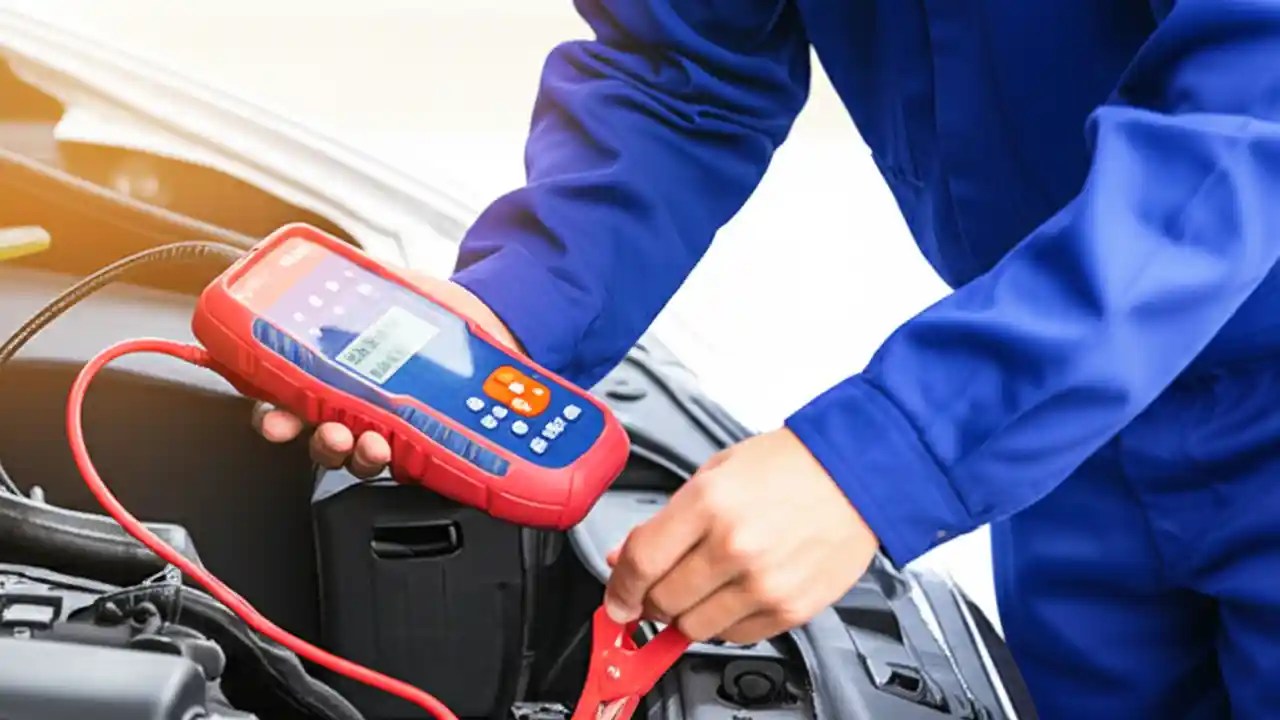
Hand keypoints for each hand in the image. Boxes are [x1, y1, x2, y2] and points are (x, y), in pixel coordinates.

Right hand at [252, 271, 518, 476]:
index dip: (273, 416)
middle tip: (333, 433)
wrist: (493, 320)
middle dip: (321, 443)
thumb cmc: (432, 310)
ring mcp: (392, 431)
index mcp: (333, 375)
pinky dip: (405, 465)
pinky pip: (410, 468)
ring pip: (362, 459)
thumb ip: (354, 282)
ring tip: (374, 444)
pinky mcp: (430, 445)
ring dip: (360, 457)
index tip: (274, 421)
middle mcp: (356, 409)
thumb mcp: (388, 289)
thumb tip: (318, 267)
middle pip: (323, 440)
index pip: (289, 403)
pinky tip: (409, 451)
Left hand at [604, 428, 876, 644]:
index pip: (640, 562)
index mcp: (708, 504)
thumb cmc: (790, 466)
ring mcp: (764, 583)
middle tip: (655, 589)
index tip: (616, 598)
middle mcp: (735, 547)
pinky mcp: (790, 608)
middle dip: (649, 600)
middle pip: (662, 601)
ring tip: (699, 590)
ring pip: (694, 628)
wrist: (854, 474)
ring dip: (685, 615)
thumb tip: (626, 558)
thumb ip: (666, 520)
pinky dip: (724, 623)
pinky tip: (733, 594)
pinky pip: (736, 636)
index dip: (618, 587)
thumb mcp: (714, 474)